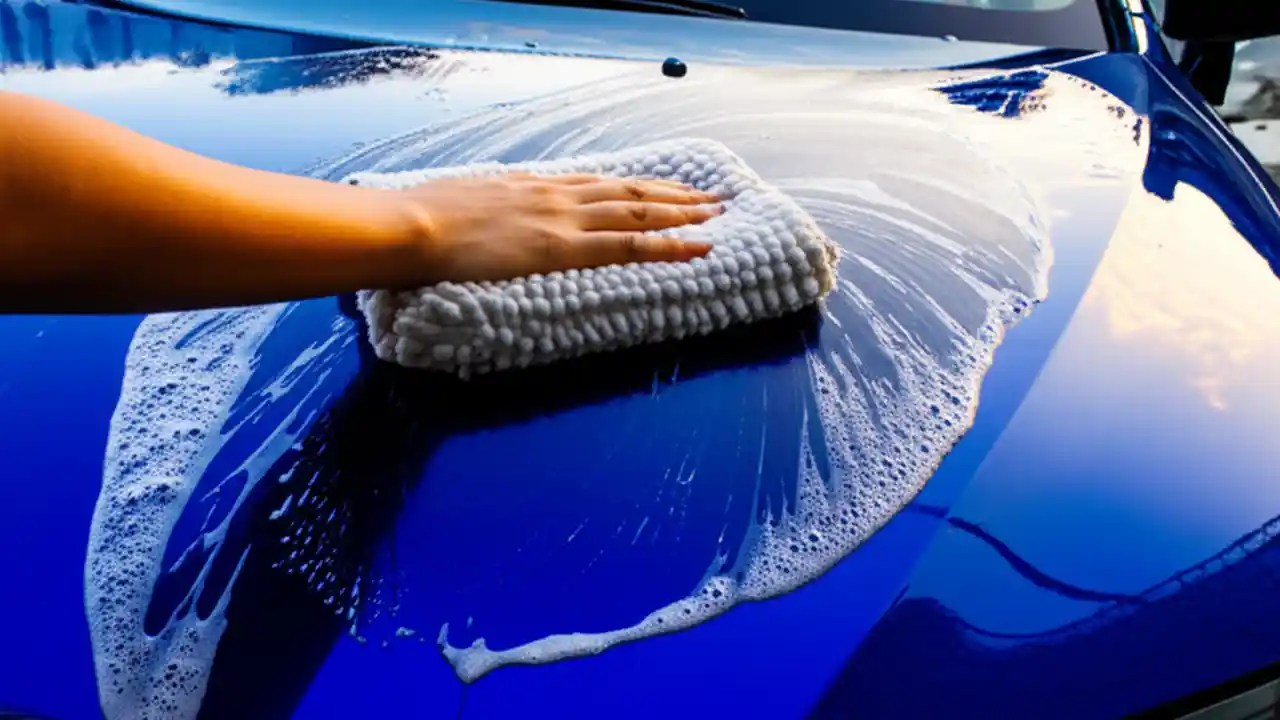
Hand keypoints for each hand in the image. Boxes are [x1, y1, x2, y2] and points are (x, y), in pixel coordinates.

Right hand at [401, 173, 720, 283]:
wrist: (412, 227)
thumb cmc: (426, 221)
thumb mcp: (467, 205)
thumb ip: (494, 209)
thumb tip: (498, 216)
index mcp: (534, 186)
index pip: (599, 184)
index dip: (637, 185)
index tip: (664, 187)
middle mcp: (557, 196)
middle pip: (629, 191)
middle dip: (673, 194)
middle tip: (710, 197)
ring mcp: (564, 220)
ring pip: (639, 212)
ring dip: (682, 214)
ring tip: (715, 215)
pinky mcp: (564, 248)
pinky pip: (629, 246)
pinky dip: (669, 245)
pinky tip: (696, 247)